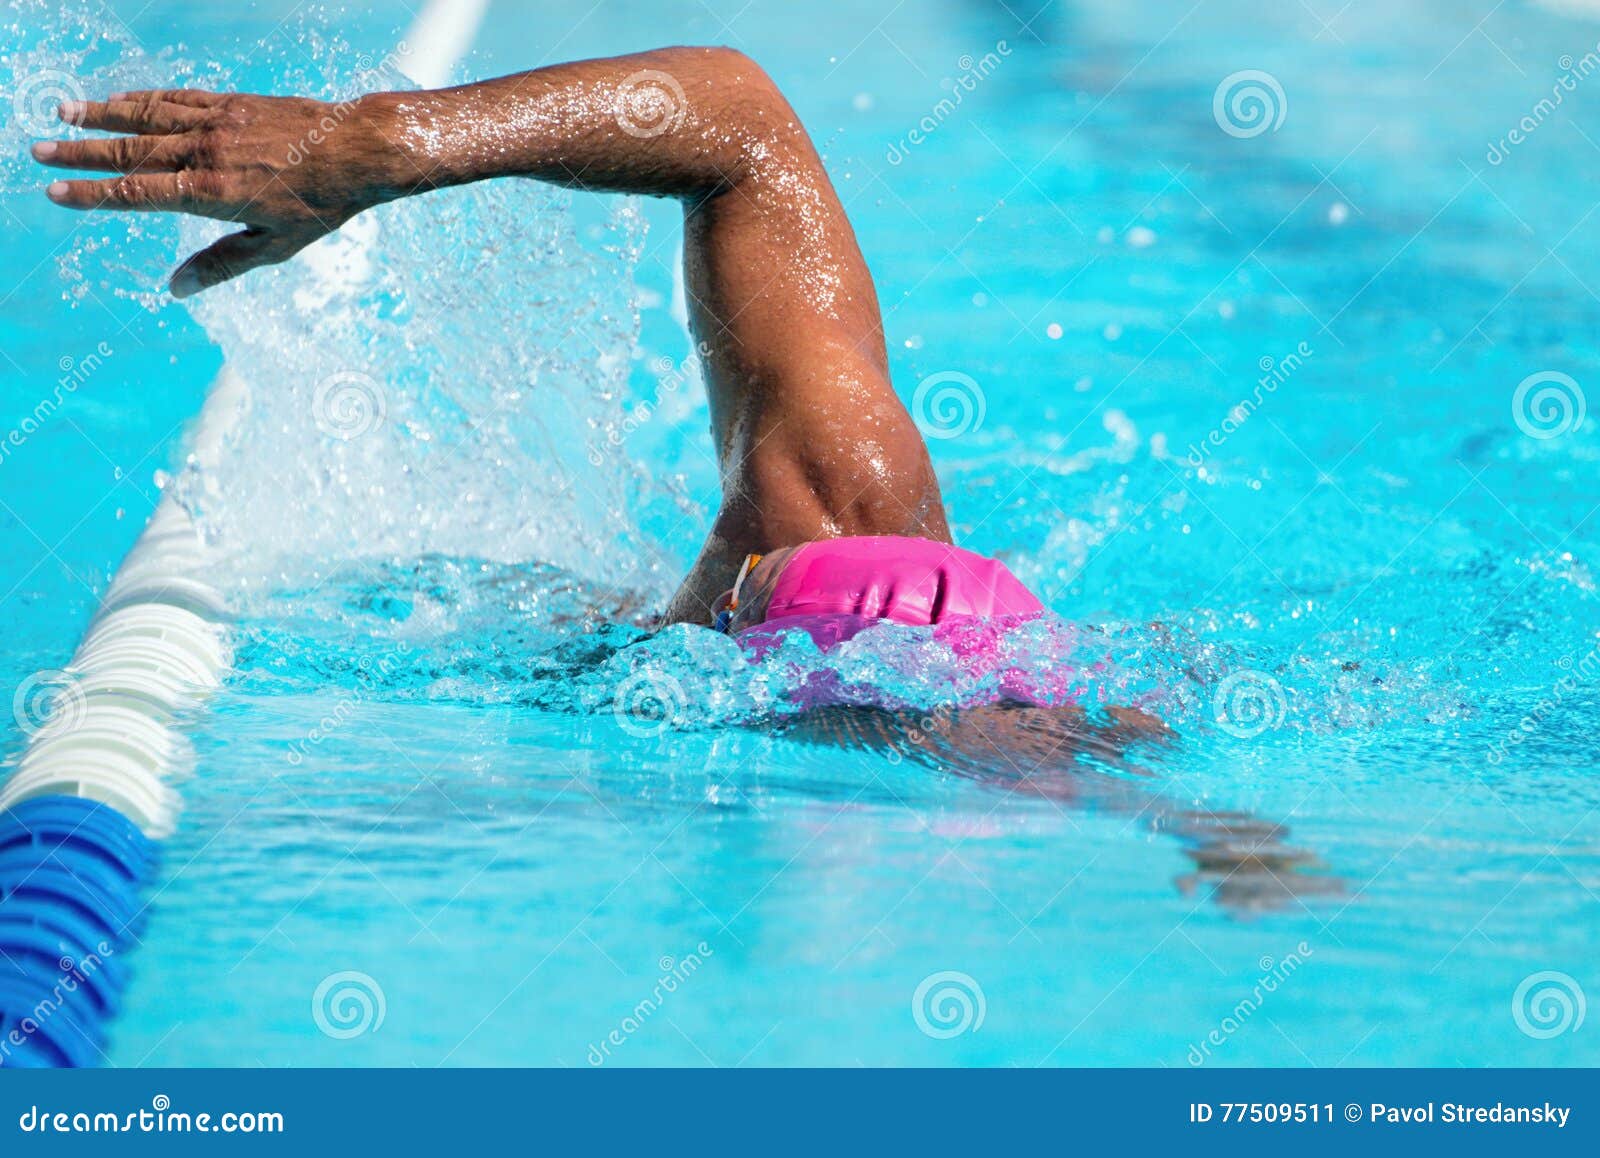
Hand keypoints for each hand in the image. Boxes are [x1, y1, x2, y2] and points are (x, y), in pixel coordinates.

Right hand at [32, 90, 394, 296]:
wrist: (358, 149)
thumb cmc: (322, 204)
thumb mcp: (275, 247)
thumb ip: (222, 264)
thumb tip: (176, 288)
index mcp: (212, 192)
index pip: (138, 193)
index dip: (94, 195)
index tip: (57, 193)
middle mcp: (207, 151)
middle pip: (130, 151)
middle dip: (81, 153)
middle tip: (38, 152)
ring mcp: (218, 122)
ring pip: (147, 117)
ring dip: (102, 115)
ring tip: (64, 113)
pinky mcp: (232, 103)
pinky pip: (177, 98)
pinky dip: (144, 99)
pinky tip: (122, 99)